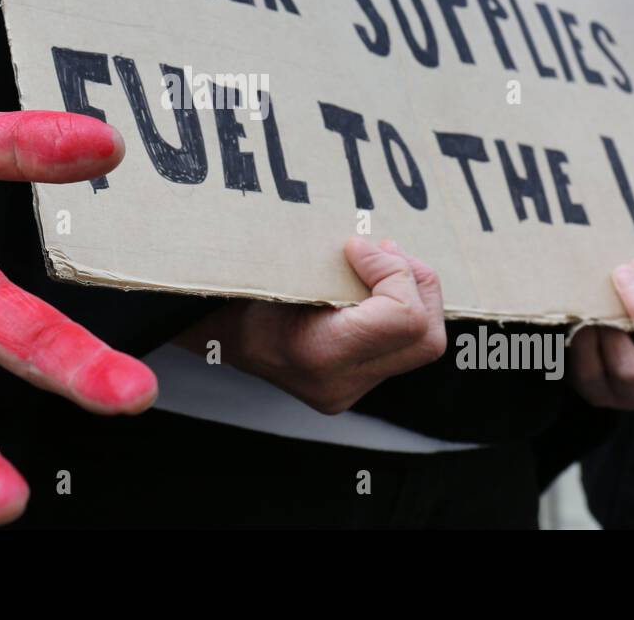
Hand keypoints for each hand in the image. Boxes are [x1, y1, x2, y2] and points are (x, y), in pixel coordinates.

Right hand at [176, 237, 445, 413]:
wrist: (208, 329)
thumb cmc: (237, 289)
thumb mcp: (275, 264)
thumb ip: (331, 259)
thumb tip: (380, 246)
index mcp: (318, 356)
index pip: (402, 318)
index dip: (392, 270)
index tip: (357, 244)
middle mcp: (339, 384)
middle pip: (426, 339)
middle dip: (417, 284)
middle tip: (387, 249)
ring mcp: (348, 389)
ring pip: (422, 344)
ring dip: (412, 294)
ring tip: (383, 261)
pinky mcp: (353, 382)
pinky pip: (401, 344)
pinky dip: (398, 306)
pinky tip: (375, 283)